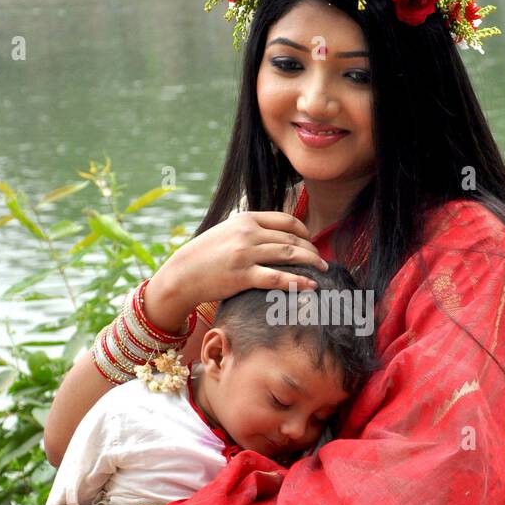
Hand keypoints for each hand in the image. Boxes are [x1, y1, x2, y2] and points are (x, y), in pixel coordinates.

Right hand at [144, 210, 328, 330]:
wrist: (182, 274)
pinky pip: (277, 278)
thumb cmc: (205, 255)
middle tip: (321, 261)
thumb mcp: (227, 232)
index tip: (310, 242)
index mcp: (246, 219)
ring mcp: (245, 254)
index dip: (304, 232)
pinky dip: (298, 281)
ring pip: (288, 254)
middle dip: (310, 250)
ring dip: (311, 262)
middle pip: (291, 238)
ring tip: (323, 271)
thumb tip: (274, 232)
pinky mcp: (243, 276)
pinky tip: (311, 285)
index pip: (285, 220)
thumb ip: (249, 229)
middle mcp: (247, 233)